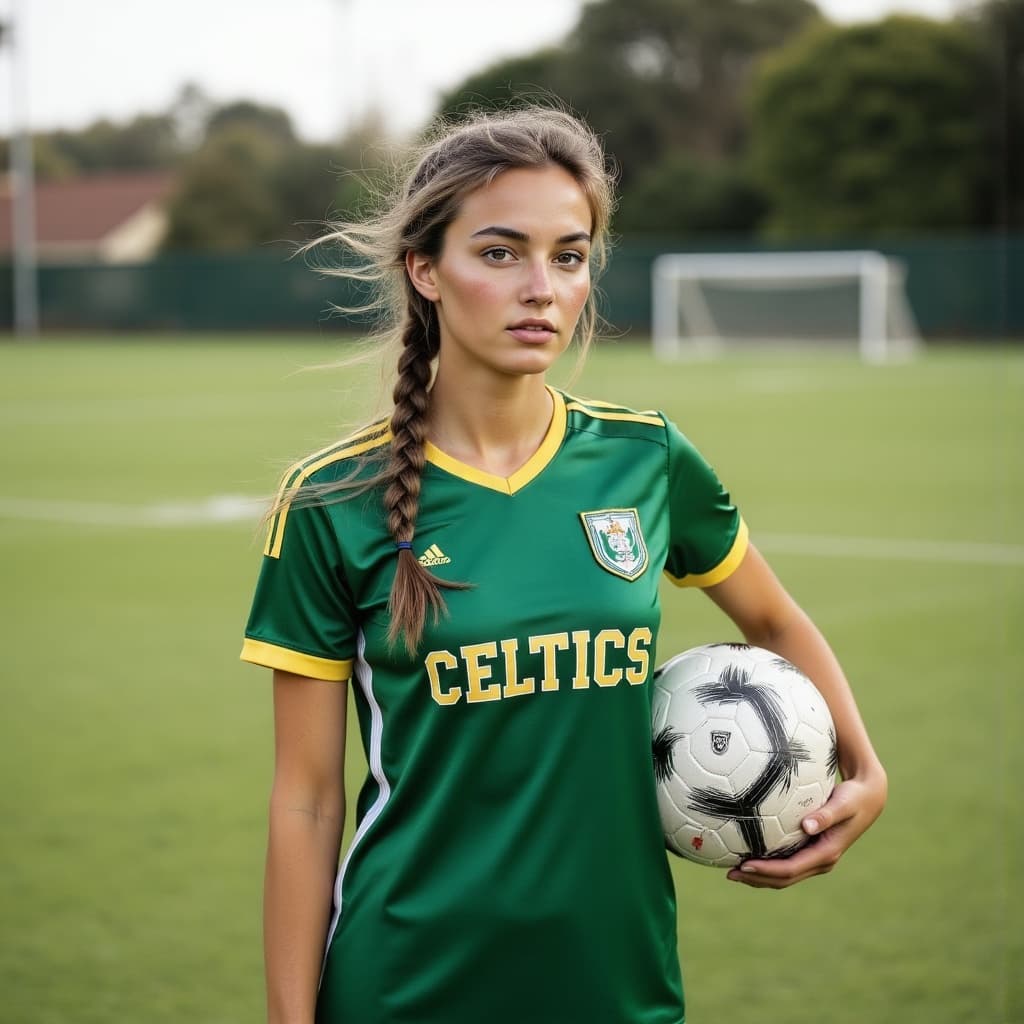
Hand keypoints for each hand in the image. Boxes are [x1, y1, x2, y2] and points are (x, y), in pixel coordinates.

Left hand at [726, 769, 886, 888]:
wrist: (868, 798)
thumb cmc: (853, 797)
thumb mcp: (843, 803)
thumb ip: (826, 814)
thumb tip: (806, 825)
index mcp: (826, 853)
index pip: (791, 869)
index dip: (766, 870)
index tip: (743, 865)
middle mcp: (820, 861)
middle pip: (784, 878)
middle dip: (757, 879)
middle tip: (730, 874)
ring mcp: (816, 858)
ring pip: (784, 875)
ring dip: (759, 876)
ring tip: (733, 870)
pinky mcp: (811, 851)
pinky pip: (786, 863)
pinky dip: (767, 864)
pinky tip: (748, 854)